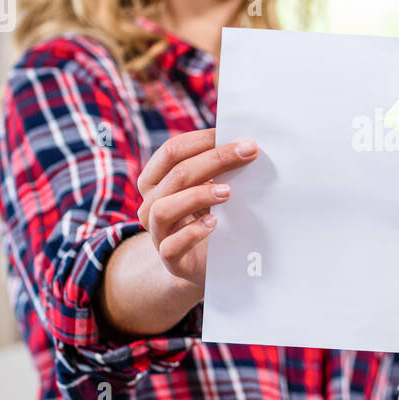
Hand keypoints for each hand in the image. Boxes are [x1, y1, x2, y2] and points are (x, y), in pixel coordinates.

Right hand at [135, 128, 259, 286]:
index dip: (203, 140)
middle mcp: (151, 204)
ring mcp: (157, 232)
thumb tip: (245, 144)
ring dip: (198, 195)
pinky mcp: (169, 259)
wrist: (204, 263)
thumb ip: (216, 170)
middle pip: (176, 174)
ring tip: (228, 192)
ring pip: (164, 208)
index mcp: (156, 180)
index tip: (236, 136)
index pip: (172, 151)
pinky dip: (192, 232)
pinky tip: (214, 223)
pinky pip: (171, 246)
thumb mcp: (209, 190)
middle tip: (248, 153)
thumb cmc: (208, 217)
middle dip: (215, 159)